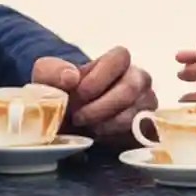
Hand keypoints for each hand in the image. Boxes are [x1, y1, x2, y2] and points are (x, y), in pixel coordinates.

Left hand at [32, 46, 157, 143]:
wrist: (69, 116)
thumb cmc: (63, 90)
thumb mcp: (48, 75)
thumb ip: (54, 71)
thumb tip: (71, 77)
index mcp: (118, 60)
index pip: (120, 58)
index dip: (100, 77)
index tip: (79, 93)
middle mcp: (138, 79)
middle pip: (130, 89)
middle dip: (101, 107)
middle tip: (79, 118)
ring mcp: (146, 103)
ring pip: (134, 114)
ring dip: (106, 125)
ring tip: (87, 127)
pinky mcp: (147, 127)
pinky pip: (139, 134)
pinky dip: (116, 138)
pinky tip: (100, 136)